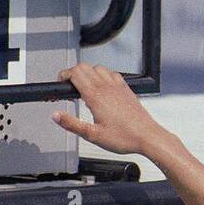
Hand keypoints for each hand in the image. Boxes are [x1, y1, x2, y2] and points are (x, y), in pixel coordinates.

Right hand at [50, 63, 169, 157]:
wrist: (148, 137)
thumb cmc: (124, 137)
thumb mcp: (92, 135)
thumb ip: (71, 124)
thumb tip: (56, 115)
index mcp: (96, 96)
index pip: (75, 73)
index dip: (62, 77)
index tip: (59, 87)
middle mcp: (107, 87)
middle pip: (84, 67)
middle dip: (72, 74)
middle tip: (68, 89)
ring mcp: (118, 86)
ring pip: (98, 68)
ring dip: (87, 74)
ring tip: (83, 91)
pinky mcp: (126, 89)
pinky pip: (111, 74)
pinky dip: (102, 76)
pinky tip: (102, 90)